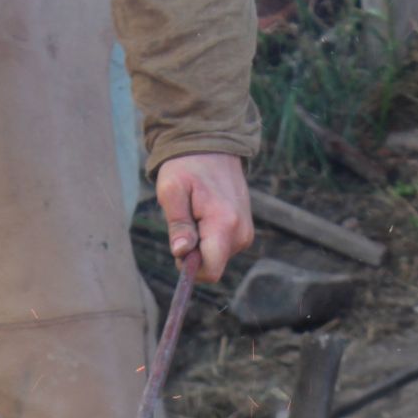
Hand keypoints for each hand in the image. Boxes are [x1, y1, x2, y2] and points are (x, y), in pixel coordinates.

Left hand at [155, 153, 252, 284]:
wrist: (213, 146)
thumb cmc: (186, 167)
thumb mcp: (171, 190)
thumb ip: (177, 224)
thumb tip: (181, 253)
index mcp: (224, 225)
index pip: (211, 271)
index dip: (190, 268)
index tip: (179, 246)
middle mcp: (241, 233)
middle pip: (213, 265)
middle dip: (194, 253)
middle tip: (186, 220)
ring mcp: (246, 233)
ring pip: (217, 257)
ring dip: (201, 243)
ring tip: (196, 212)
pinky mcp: (245, 231)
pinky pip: (223, 248)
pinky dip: (209, 237)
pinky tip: (205, 213)